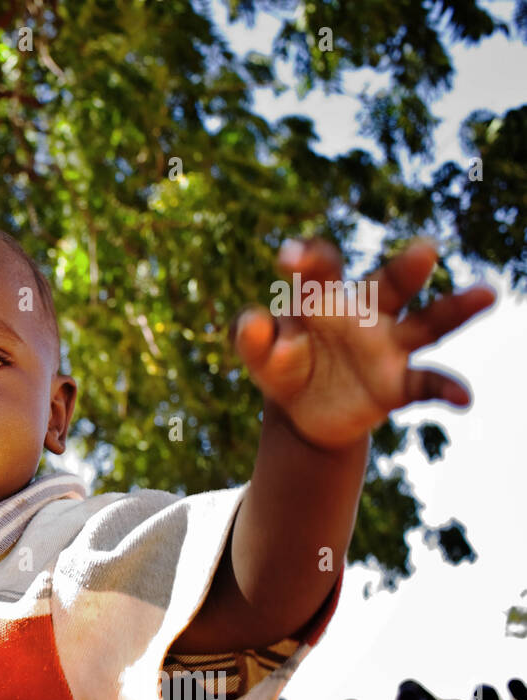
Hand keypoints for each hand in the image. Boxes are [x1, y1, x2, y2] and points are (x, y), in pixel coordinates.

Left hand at [233, 238, 496, 449]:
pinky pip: (426, 383)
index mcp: (324, 296)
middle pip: (390, 284)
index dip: (309, 258)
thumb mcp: (260, 354)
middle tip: (425, 249)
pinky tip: (464, 398)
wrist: (303, 410)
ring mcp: (387, 347)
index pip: (322, 268)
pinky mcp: (397, 385)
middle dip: (406, 268)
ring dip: (456, 308)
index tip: (291, 258)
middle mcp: (366, 313)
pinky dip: (447, 389)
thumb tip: (254, 322)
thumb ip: (252, 339)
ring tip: (487, 293)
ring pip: (428, 323)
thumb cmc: (282, 364)